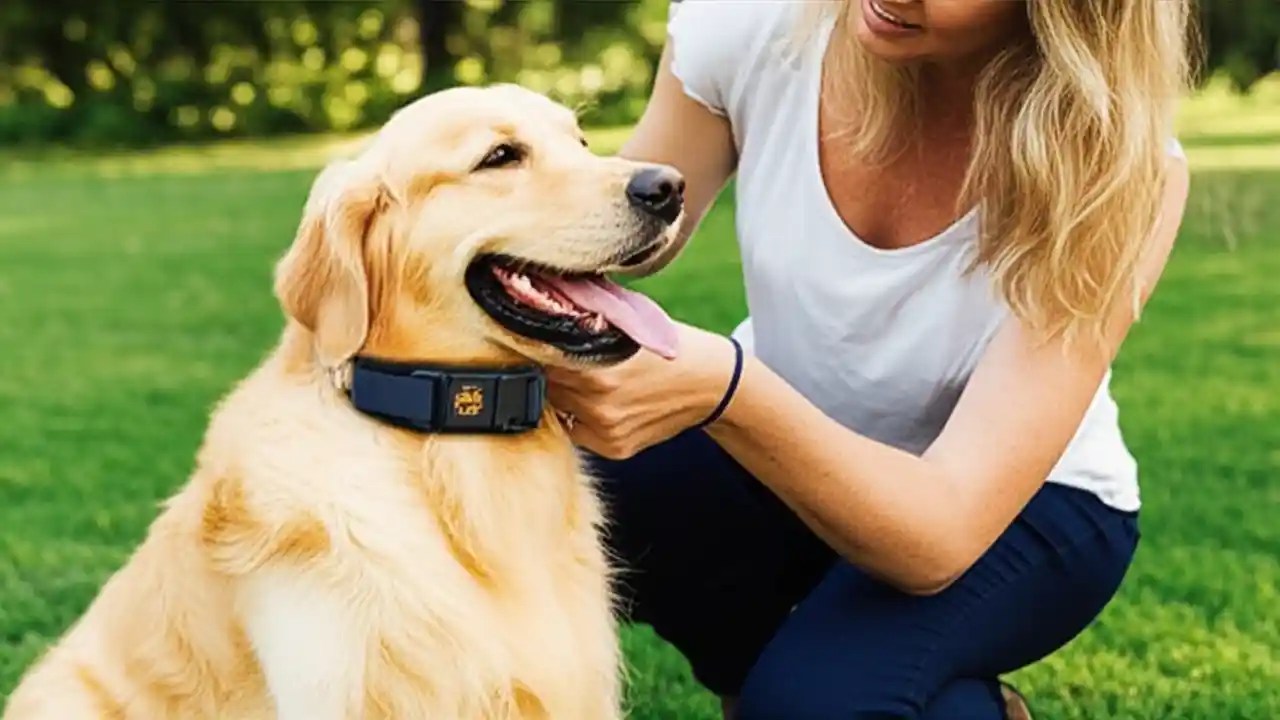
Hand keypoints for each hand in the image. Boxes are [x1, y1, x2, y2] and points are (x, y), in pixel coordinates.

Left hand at [545, 322, 737, 459]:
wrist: (711, 384)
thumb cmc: (668, 346)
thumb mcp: (628, 323)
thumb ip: (584, 322)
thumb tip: (543, 308)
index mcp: (599, 368)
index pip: (541, 359)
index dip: (536, 344)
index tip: (537, 335)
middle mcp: (599, 403)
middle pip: (546, 385)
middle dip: (549, 368)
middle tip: (562, 354)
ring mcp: (606, 430)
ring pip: (558, 408)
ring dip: (562, 391)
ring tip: (584, 374)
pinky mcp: (613, 448)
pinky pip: (576, 429)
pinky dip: (579, 413)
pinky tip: (599, 398)